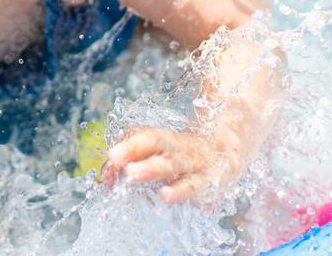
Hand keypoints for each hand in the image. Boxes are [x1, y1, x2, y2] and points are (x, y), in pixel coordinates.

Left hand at [100, 126, 240, 205]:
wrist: (225, 154)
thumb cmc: (181, 155)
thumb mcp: (158, 152)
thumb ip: (130, 161)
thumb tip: (106, 177)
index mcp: (164, 138)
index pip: (143, 135)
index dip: (126, 145)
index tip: (110, 157)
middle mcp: (177, 147)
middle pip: (156, 141)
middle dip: (134, 149)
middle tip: (115, 157)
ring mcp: (192, 164)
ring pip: (172, 164)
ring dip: (151, 169)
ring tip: (132, 175)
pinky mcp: (206, 183)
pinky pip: (193, 187)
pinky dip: (179, 192)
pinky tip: (165, 196)